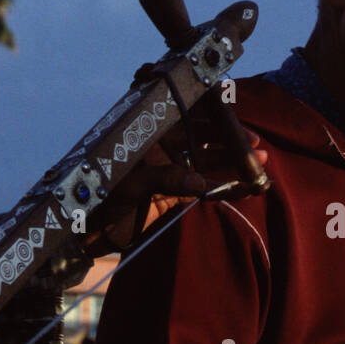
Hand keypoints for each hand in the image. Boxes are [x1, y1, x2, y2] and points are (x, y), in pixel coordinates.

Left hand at [85, 120, 267, 254]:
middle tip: (255, 142)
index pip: (180, 113)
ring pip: (205, 161)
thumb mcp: (129, 186)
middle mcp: (158, 148)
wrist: (84, 234)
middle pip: (201, 137)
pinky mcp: (172, 194)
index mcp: (144, 135)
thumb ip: (164, 180)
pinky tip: (243, 187)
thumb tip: (199, 181)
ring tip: (260, 162)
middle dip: (229, 139)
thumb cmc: (98, 202)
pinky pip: (202, 186)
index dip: (207, 110)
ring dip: (232, 162)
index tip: (231, 109)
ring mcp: (167, 170)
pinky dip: (223, 187)